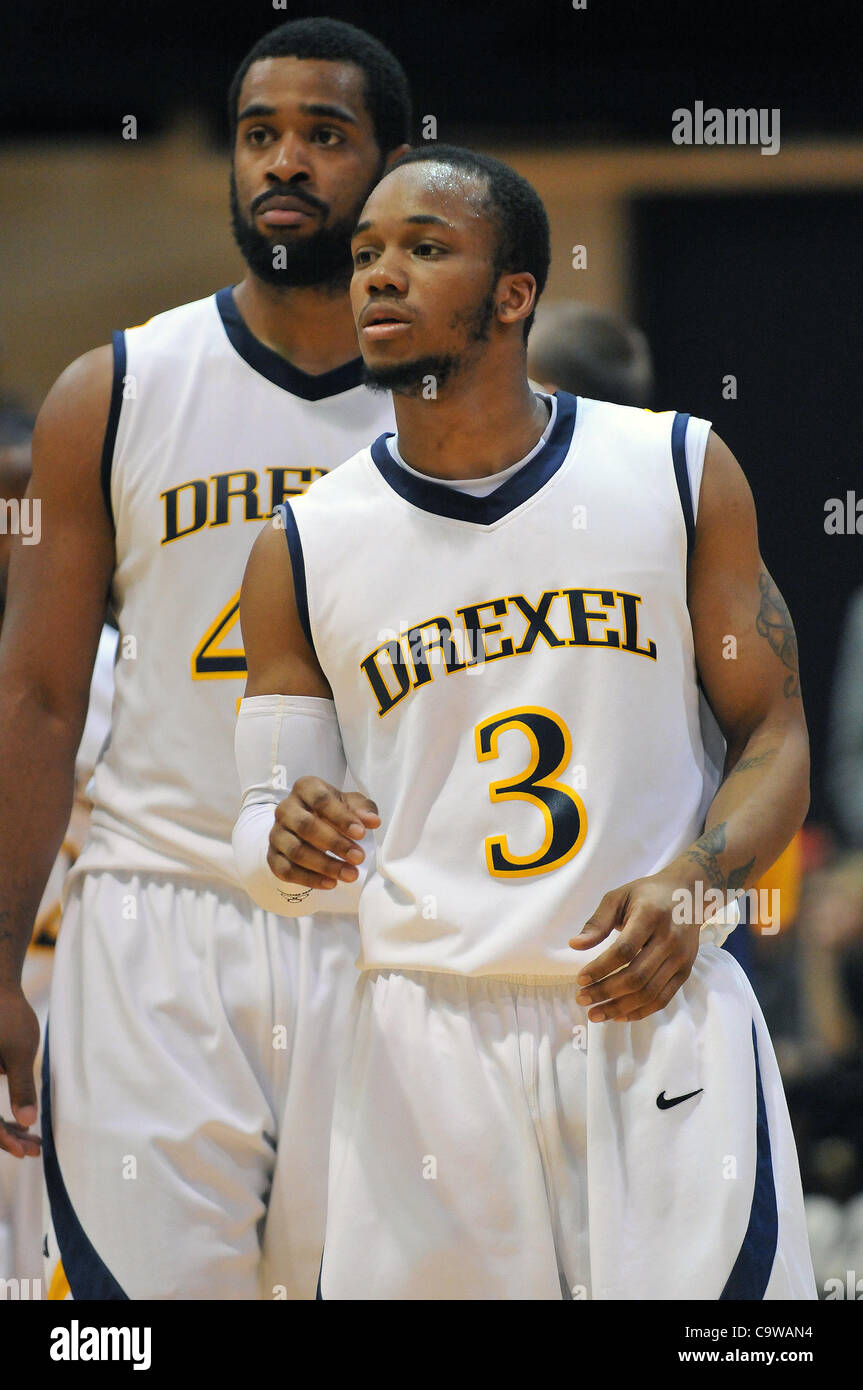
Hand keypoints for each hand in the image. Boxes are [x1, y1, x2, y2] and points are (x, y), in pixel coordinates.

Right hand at [0, 984, 40, 1157]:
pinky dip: (1, 1116)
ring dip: (4, 1130)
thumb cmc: (8, 1015)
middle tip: (33, 1149)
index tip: (24, 1151)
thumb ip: (21, 1087)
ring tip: (32, 1141)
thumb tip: (27, 1121)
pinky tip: (21, 1124)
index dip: (2, 1139)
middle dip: (5, 1138)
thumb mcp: (20, 1052)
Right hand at [268, 776, 380, 891]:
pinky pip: (286, 870)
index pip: (321, 799)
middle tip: (359, 857)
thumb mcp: (350, 804)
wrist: (306, 824)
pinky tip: (331, 883)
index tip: (362, 833)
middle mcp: (286, 808)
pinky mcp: (272, 856)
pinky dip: (309, 879)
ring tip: (350, 874)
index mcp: (305, 788)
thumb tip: (372, 821)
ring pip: (296, 851)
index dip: (341, 817)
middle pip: (305, 826)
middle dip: (335, 843)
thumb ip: (363, 810)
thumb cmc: (332, 811)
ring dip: (325, 865)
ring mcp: (276, 833)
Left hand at [570, 873, 699, 1021]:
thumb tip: (574, 944)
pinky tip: (619, 1015)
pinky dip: (640, 1011)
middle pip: (636, 976)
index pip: (624, 950)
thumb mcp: (619, 897)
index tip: (580, 979)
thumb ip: (597, 922)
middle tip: (582, 999)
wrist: (688, 895)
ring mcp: (680, 958)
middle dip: (606, 992)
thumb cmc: (647, 895)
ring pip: (649, 993)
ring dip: (620, 1007)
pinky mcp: (685, 972)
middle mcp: (669, 939)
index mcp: (650, 916)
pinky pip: (663, 999)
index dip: (600, 968)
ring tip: (595, 1014)